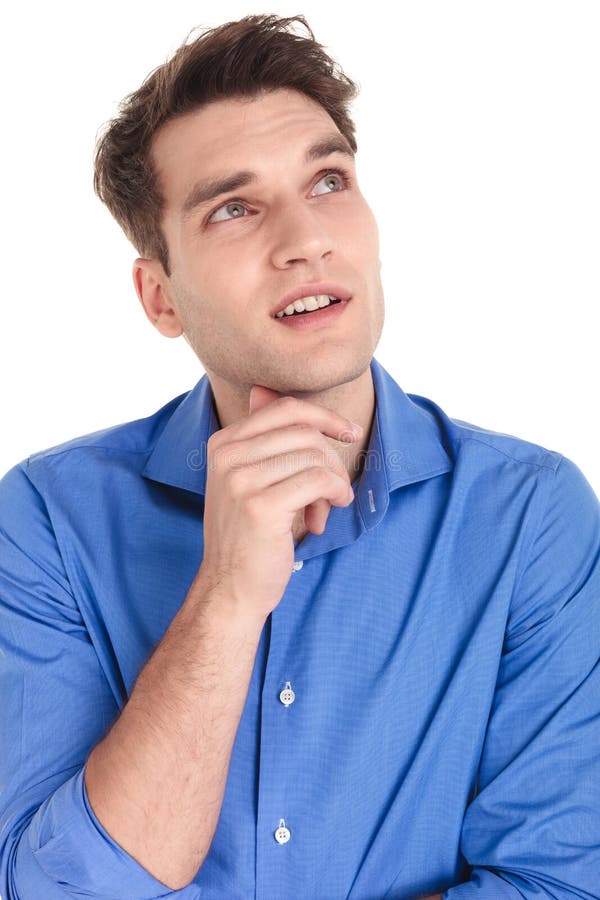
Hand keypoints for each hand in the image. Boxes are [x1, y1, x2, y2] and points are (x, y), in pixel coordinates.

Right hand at [198, 386, 360, 619]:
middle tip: (330, 494)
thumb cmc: (249, 536)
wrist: (231, 589)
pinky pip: (319, 481)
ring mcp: (240, 479)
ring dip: (332, 484)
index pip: (284, 408)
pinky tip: (323, 518)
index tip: (348, 433)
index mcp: (223, 443)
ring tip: (323, 511)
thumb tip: (263, 388)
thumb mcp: (249, 479)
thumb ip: (262, 438)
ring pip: (315, 457)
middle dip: (330, 461)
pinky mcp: (261, 505)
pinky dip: (334, 496)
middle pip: (305, 433)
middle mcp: (227, 455)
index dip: (324, 416)